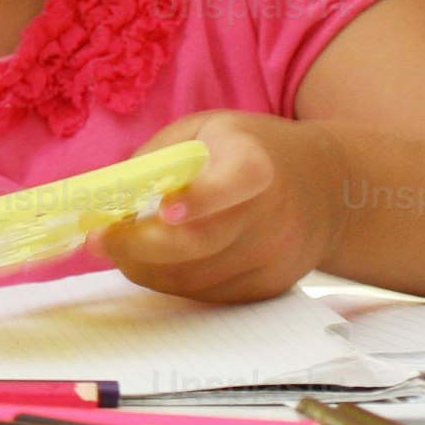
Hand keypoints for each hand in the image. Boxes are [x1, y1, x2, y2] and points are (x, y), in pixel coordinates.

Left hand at [98, 111, 344, 302]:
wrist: (326, 189)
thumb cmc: (249, 151)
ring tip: (117, 248)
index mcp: (256, 166)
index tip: (163, 209)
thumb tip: (108, 195)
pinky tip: (154, 260)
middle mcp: (272, 217)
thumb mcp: (206, 131)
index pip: (231, 186)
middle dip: (137, 246)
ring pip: (194, 278)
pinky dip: (169, 280)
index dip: (199, 200)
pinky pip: (206, 293)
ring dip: (143, 267)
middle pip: (199, 244)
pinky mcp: (268, 288)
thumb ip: (160, 158)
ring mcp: (273, 259)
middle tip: (97, 240)